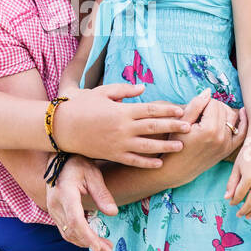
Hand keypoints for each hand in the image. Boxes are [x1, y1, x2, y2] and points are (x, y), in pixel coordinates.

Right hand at [47, 156, 114, 250]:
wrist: (57, 159)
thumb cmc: (77, 163)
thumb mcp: (93, 173)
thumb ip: (102, 193)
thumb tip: (113, 213)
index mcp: (66, 194)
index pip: (75, 221)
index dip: (87, 236)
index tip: (99, 247)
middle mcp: (55, 204)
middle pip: (72, 231)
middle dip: (91, 243)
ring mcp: (52, 209)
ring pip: (67, 233)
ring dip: (85, 242)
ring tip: (104, 247)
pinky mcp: (54, 212)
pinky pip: (65, 229)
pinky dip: (78, 237)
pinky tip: (92, 239)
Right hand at [52, 83, 189, 167]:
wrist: (61, 127)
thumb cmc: (80, 105)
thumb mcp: (102, 92)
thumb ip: (124, 89)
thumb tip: (143, 88)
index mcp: (122, 110)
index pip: (151, 109)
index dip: (168, 109)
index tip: (182, 110)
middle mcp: (123, 128)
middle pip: (154, 127)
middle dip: (173, 127)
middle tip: (190, 127)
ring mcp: (118, 143)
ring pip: (147, 146)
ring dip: (165, 146)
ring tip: (180, 146)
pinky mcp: (112, 155)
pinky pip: (133, 160)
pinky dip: (147, 162)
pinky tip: (159, 163)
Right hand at [158, 90, 245, 187]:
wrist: (178, 168)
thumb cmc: (176, 143)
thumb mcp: (181, 122)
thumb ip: (195, 105)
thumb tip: (208, 91)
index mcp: (209, 129)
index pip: (213, 103)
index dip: (203, 102)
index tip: (195, 110)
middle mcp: (221, 137)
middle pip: (223, 109)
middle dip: (213, 106)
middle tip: (201, 112)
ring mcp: (226, 144)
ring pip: (232, 117)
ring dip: (223, 112)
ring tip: (211, 114)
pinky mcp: (228, 150)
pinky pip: (241, 133)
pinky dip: (243, 122)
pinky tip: (242, 113)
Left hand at [225, 130, 250, 218]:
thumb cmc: (247, 153)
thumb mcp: (236, 168)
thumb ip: (232, 184)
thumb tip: (227, 198)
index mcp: (249, 178)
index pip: (240, 195)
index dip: (234, 201)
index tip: (231, 203)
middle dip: (244, 210)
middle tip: (238, 215)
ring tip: (248, 216)